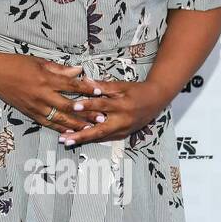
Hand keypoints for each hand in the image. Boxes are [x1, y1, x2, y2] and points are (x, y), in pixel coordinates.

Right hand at [0, 52, 129, 134]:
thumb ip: (60, 69)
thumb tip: (79, 71)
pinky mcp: (29, 113)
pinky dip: (59, 128)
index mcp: (46, 79)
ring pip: (59, 119)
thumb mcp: (39, 61)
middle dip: (85, 113)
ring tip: (89, 130)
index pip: (71, 85)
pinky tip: (70, 133)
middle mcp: (42, 95)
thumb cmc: (16, 63)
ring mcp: (35, 106)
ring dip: (75, 125)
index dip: (87, 89)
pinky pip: (47, 123)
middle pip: (68, 106)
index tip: (100, 92)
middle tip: (101, 118)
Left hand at [55, 79, 170, 145]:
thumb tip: (84, 80)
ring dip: (83, 139)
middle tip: (65, 138)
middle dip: (81, 135)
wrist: (156, 101)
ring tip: (67, 141)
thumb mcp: (121, 85)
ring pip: (100, 137)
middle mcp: (122, 120)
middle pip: (99, 130)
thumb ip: (102, 85)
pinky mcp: (123, 135)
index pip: (102, 105)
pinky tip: (79, 139)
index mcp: (122, 105)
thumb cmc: (137, 91)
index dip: (88, 106)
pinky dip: (92, 139)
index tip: (73, 107)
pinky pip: (105, 138)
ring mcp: (123, 130)